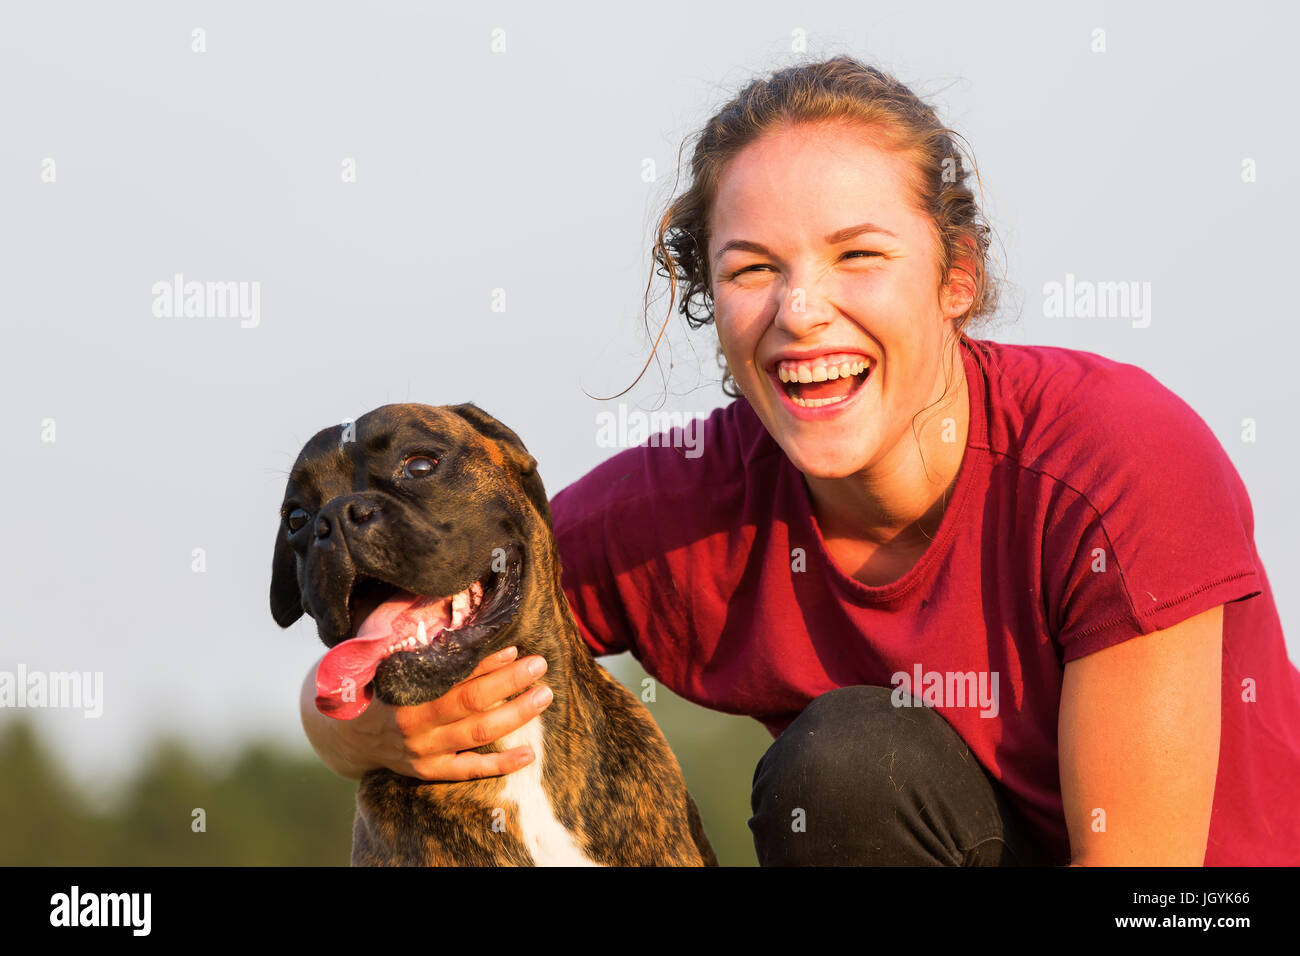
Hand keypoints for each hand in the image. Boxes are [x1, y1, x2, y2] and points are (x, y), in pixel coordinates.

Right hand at [300, 646, 552, 780]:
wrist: (346, 734)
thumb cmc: (375, 683)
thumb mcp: (385, 656)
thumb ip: (414, 637)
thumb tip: (453, 602)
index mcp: (402, 689)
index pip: (452, 675)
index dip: (486, 662)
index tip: (515, 646)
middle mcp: (413, 723)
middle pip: (471, 703)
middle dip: (510, 682)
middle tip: (540, 665)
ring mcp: (422, 751)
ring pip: (477, 734)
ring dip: (515, 715)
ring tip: (544, 696)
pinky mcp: (428, 771)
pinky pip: (469, 771)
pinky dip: (500, 765)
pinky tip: (528, 754)